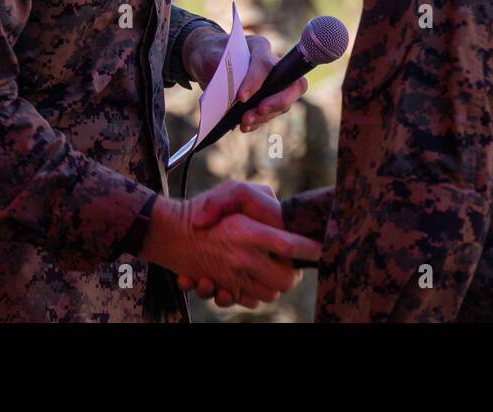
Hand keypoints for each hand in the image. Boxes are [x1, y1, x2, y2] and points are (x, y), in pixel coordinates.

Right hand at [141, 180, 320, 306]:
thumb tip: (282, 213)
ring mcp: (234, 278)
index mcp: (250, 232)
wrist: (170, 233)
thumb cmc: (204, 208)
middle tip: (289, 260)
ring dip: (273, 283)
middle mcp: (244, 259)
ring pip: (271, 293)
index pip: (292, 246)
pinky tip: (247, 276)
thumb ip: (260, 198)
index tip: (323, 246)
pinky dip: (254, 293)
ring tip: (266, 266)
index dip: (312, 248)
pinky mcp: (224, 289)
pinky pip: (251, 301)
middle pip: (287, 279)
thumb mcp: (232, 191)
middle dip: (292, 272)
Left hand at [184, 31, 309, 132]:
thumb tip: (230, 92)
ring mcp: (271, 83)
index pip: (265, 65)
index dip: (256, 82)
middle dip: (277, 102)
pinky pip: (270, 113)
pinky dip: (258, 121)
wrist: (207, 60)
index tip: (242, 98)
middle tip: (259, 111)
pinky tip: (245, 125)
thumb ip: (219, 68)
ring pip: (282, 103)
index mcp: (259, 48)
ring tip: (245, 123)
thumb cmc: (209, 52)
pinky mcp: (264, 98)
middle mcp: (271, 65)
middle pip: (290, 84)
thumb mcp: (209, 55)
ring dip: (265, 116)